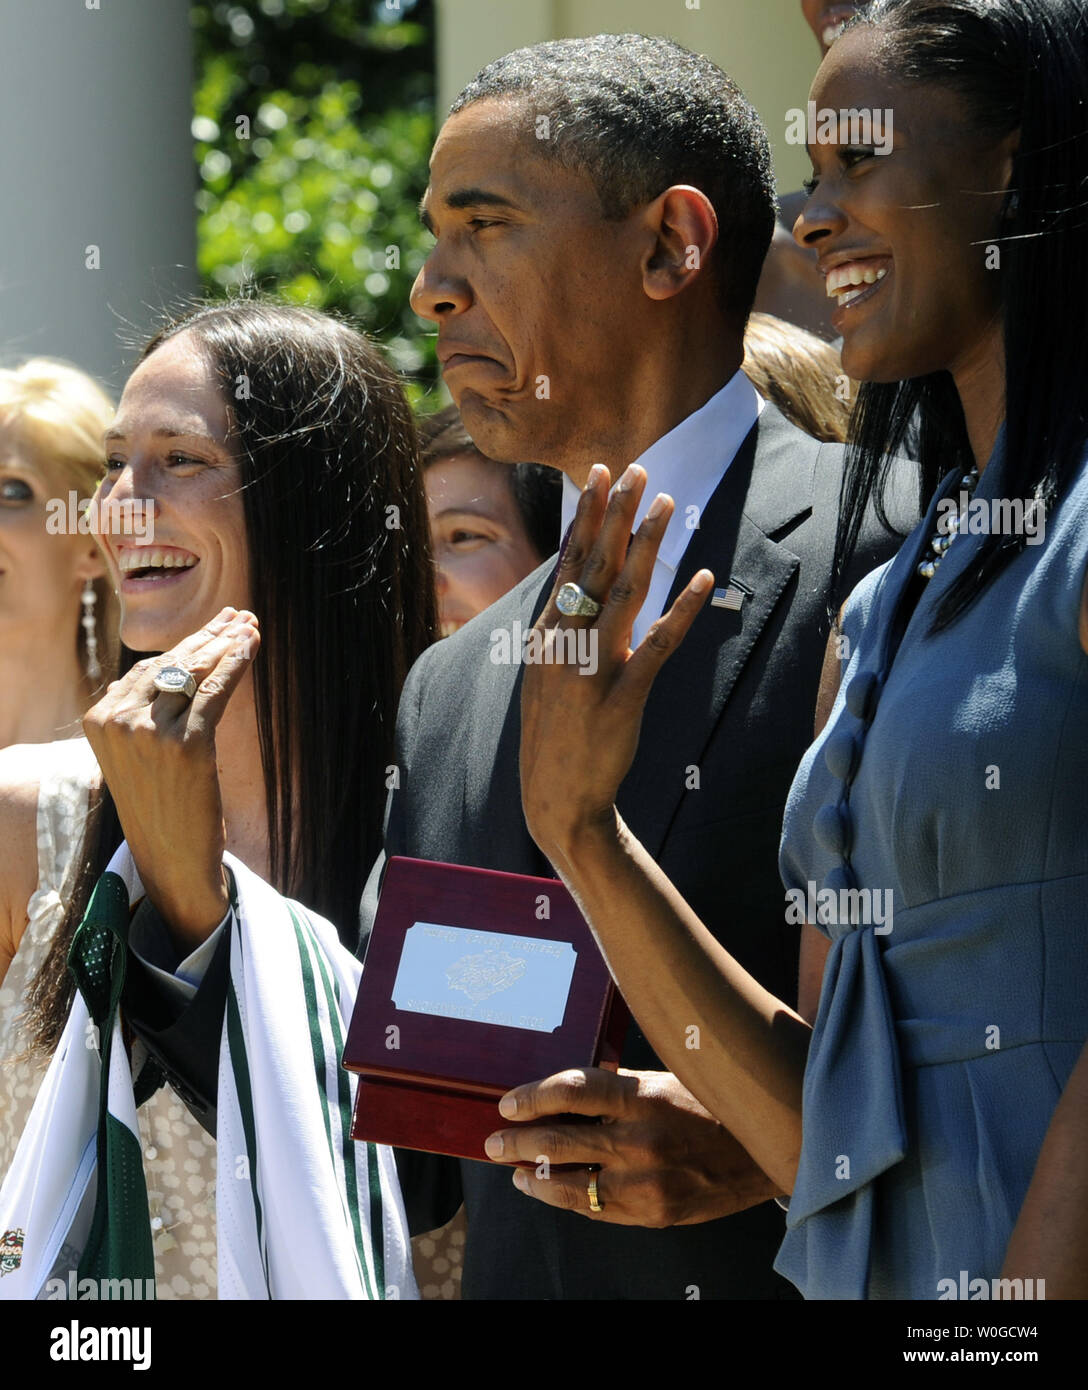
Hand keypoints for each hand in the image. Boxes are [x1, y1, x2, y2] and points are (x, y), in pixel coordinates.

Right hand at [82, 607, 259, 948]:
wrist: (172, 859)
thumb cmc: (161, 806)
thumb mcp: (136, 754)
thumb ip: (143, 712)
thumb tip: (171, 667)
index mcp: (99, 720)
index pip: (148, 668)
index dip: (186, 644)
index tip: (215, 626)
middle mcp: (118, 720)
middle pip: (172, 664)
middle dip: (210, 636)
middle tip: (239, 617)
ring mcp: (150, 731)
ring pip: (195, 672)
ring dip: (228, 643)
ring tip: (251, 627)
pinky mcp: (186, 744)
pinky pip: (215, 690)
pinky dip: (237, 664)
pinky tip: (252, 646)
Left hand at [482, 1067, 779, 1225]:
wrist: (768, 1151)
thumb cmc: (713, 1106)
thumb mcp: (668, 1080)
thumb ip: (620, 1087)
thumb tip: (566, 1091)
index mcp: (644, 1095)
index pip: (572, 1090)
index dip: (533, 1096)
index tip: (507, 1103)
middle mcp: (641, 1139)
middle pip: (560, 1139)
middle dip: (518, 1141)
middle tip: (493, 1141)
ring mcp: (647, 1182)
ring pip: (570, 1182)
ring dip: (533, 1176)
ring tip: (514, 1171)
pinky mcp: (654, 1213)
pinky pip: (596, 1208)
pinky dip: (566, 1198)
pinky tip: (550, 1190)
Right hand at [519, 463, 712, 860]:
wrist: (554, 798)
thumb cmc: (554, 735)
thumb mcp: (543, 676)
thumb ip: (561, 630)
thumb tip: (579, 584)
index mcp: (545, 635)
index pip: (568, 562)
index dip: (586, 516)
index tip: (600, 475)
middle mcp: (564, 643)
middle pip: (594, 564)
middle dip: (616, 512)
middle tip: (637, 468)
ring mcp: (592, 668)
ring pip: (624, 593)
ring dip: (648, 544)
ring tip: (667, 503)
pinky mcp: (624, 696)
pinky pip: (658, 644)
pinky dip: (682, 610)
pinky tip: (705, 578)